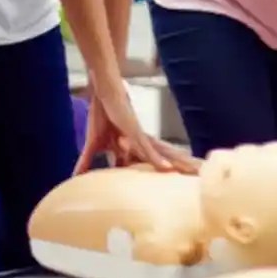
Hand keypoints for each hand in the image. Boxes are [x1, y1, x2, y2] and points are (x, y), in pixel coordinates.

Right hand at [74, 89, 196, 174]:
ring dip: (177, 165)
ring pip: (163, 154)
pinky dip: (156, 159)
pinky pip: (147, 148)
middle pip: (167, 158)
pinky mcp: (135, 132)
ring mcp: (141, 138)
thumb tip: (78, 175)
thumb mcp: (95, 144)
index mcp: (136, 145)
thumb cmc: (102, 115)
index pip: (154, 162)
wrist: (105, 92)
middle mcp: (143, 142)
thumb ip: (88, 161)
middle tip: (199, 178)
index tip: (179, 185)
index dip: (167, 172)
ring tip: (192, 176)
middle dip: (183, 167)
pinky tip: (167, 169)